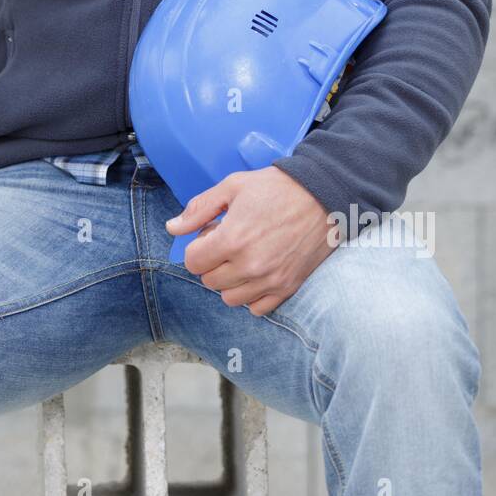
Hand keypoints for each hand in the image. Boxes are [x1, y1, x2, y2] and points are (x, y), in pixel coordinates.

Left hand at [165, 166, 333, 315]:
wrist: (324, 195)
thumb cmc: (277, 187)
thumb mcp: (233, 187)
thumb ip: (199, 208)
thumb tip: (172, 228)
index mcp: (232, 239)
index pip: (193, 262)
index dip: (198, 247)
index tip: (211, 235)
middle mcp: (249, 266)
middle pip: (209, 280)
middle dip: (212, 262)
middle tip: (228, 243)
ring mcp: (270, 280)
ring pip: (230, 298)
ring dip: (229, 281)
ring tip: (242, 258)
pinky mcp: (288, 287)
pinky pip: (256, 308)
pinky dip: (251, 295)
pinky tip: (257, 273)